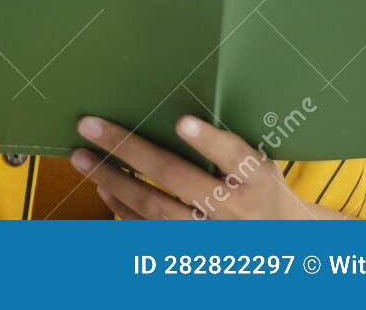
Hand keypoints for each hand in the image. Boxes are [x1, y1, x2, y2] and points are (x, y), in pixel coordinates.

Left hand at [69, 114, 348, 219]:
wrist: (283, 246)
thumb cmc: (260, 191)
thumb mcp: (259, 164)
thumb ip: (226, 145)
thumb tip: (172, 112)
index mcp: (256, 178)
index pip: (234, 155)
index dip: (208, 140)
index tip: (182, 123)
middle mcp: (234, 208)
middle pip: (178, 178)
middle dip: (129, 149)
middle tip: (90, 125)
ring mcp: (212, 235)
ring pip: (156, 208)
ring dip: (113, 180)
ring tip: (82, 157)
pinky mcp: (193, 253)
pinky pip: (150, 232)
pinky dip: (123, 208)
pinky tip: (103, 187)